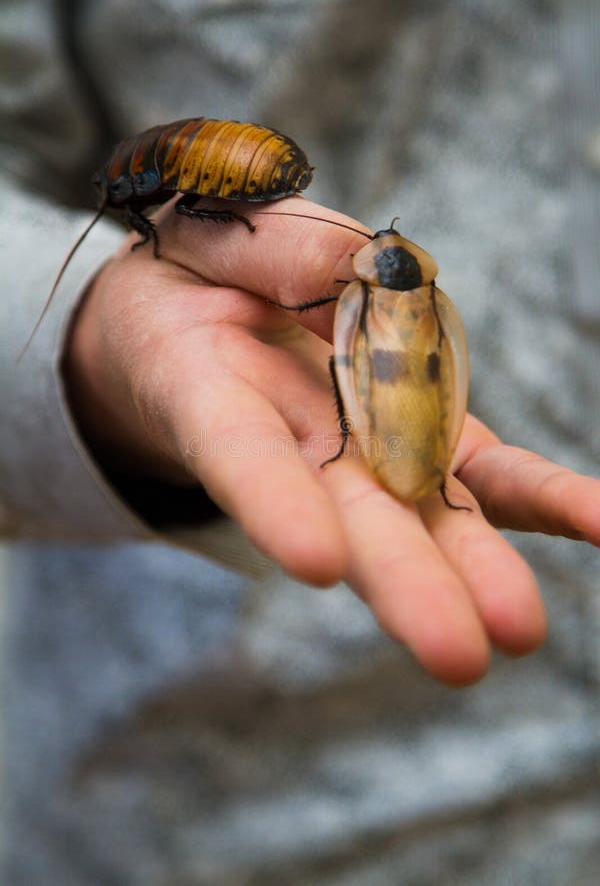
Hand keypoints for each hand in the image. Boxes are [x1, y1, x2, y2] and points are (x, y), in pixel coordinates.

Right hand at [65, 197, 599, 685]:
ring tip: (521, 630)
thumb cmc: (195, 276)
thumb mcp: (210, 243)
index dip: (275, 502)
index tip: (316, 559)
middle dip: (404, 580)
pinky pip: (487, 470)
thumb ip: (277, 254)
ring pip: (423, 510)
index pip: (242, 455)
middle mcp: (297, 442)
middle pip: (349, 516)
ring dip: (477, 566)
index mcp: (215, 393)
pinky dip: (543, 498)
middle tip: (457, 654)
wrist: (206, 315)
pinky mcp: (425, 436)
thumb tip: (359, 268)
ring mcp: (368, 446)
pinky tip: (599, 522)